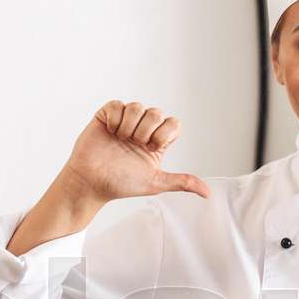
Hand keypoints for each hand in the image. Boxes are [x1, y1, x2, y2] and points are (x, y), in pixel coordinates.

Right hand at [61, 100, 210, 202]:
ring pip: (137, 106)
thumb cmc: (121, 184)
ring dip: (130, 125)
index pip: (173, 123)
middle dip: (146, 131)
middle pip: (156, 113)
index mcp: (156, 141)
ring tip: (120, 139)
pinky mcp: (107, 115)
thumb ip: (181, 182)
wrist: (91, 182)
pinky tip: (109, 132)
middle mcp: (142, 129)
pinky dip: (115, 119)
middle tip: (134, 145)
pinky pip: (118, 105)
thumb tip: (207, 193)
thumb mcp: (156, 182)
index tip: (152, 148)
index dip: (164, 133)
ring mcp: (125, 121)